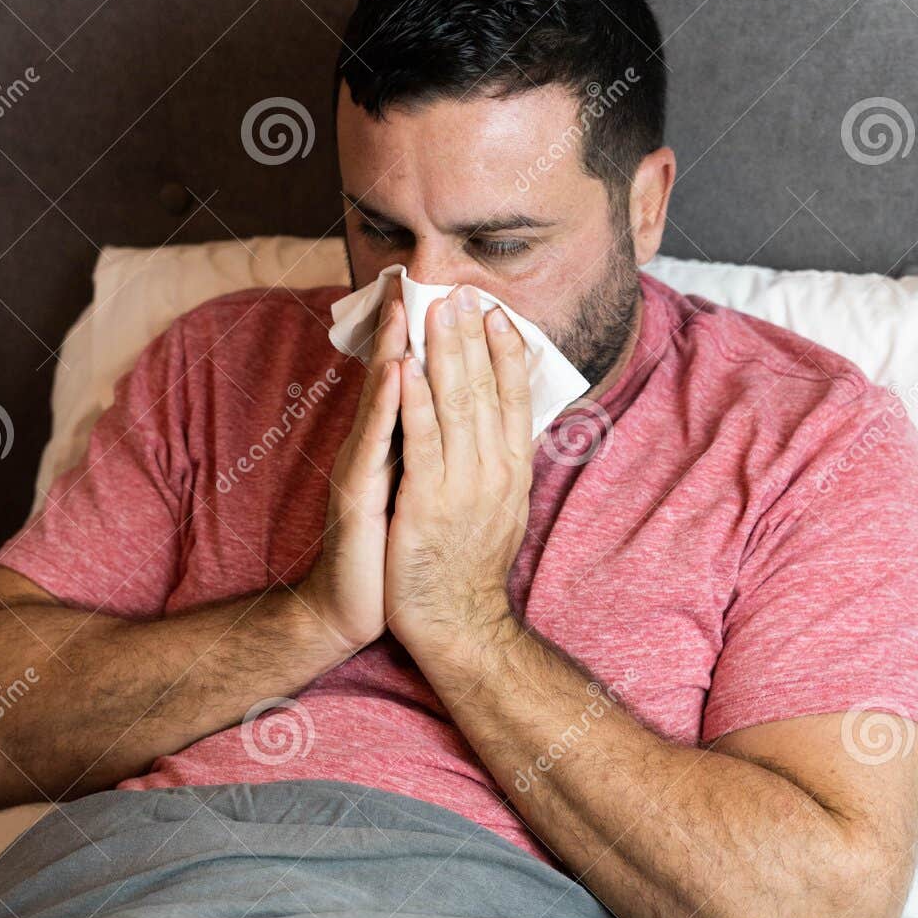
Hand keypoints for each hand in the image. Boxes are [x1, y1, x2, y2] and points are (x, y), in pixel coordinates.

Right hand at [298, 286, 404, 654]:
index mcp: (394, 446)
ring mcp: (361, 468)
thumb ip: (422, 449)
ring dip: (391, 350)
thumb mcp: (412, 489)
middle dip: (405, 327)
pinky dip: (386, 405)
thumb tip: (449, 414)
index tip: (437, 292)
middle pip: (392, 377)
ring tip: (404, 306)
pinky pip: (375, 443)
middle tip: (417, 275)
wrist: (350, 608)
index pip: (410, 380)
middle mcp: (373, 448)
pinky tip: (396, 373)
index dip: (422, 337)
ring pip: (381, 400)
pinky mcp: (356, 494)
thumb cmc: (387, 551)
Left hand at [386, 284, 532, 662]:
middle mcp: (494, 472)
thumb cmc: (469, 569)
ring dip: (442, 353)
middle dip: (470, 337)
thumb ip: (505, 467)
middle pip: (484, 391)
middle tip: (461, 290)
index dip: (506, 355)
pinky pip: (419, 441)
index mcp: (513, 472)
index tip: (497, 314)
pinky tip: (403, 366)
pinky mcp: (425, 502)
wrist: (456, 626)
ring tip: (434, 309)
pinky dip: (412, 401)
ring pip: (454, 406)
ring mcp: (461, 486)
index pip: (514, 400)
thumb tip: (512, 431)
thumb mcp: (500, 511)